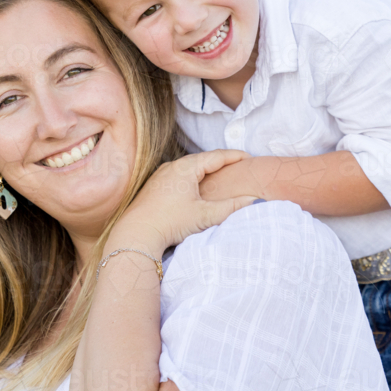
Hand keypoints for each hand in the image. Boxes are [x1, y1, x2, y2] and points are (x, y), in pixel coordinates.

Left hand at [113, 150, 258, 252]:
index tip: (249, 157)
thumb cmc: (170, 222)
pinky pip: (178, 175)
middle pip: (202, 159)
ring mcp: (161, 175)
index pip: (216, 156)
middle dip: (221, 161)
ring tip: (221, 174)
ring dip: (205, 169)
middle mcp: (172, 166)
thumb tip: (254, 200)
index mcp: (186, 167)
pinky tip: (197, 186)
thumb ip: (231, 206)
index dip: (235, 156)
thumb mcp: (204, 215)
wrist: (136, 234)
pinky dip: (192, 177)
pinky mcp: (154, 185)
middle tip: (239, 164)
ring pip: (189, 167)